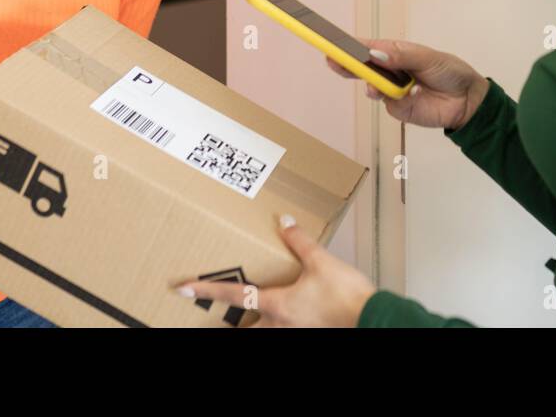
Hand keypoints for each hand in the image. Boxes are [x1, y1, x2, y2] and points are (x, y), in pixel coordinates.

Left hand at [173, 214, 376, 326]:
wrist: (373, 320)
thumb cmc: (348, 298)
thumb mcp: (321, 262)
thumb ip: (299, 241)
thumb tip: (284, 221)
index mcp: (277, 305)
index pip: (233, 294)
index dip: (206, 289)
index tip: (182, 287)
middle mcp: (280, 324)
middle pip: (244, 326)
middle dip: (227, 321)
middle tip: (213, 313)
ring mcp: (294, 332)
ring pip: (263, 330)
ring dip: (254, 322)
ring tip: (252, 310)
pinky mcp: (309, 332)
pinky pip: (285, 328)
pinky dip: (278, 321)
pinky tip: (288, 311)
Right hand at [325, 38, 488, 130]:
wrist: (468, 100)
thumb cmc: (449, 72)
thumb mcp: (428, 58)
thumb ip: (402, 57)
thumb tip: (375, 56)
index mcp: (395, 53)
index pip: (368, 48)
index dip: (349, 46)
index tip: (332, 43)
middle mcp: (390, 71)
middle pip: (362, 69)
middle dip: (346, 65)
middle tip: (333, 61)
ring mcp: (392, 91)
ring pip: (372, 88)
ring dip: (372, 85)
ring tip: (376, 85)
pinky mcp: (399, 109)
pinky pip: (389, 105)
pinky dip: (397, 100)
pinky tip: (414, 95)